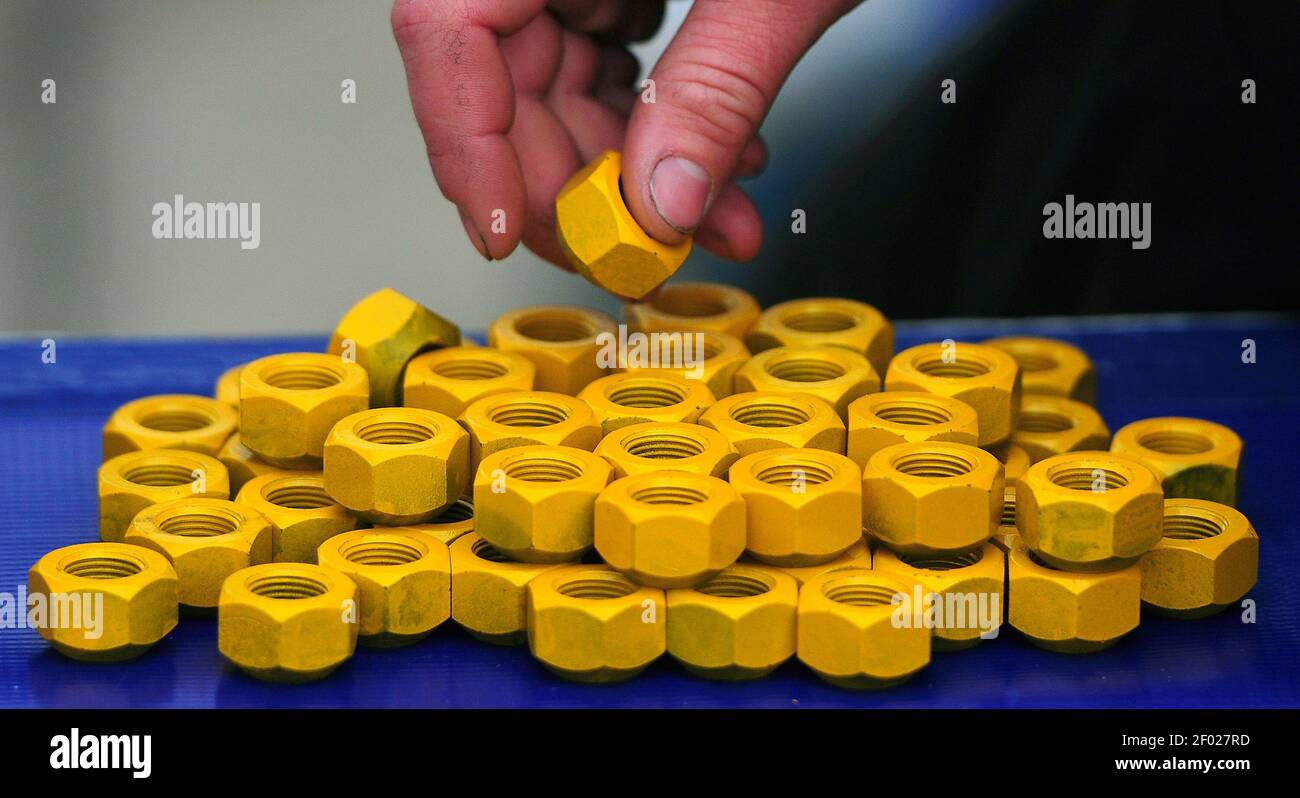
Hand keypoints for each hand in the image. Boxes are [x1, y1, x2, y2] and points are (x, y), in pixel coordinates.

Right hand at [393, 0, 857, 267]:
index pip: (448, 25)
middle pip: (503, 78)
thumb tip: (660, 203)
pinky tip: (718, 165)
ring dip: (633, 175)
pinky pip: (609, 69)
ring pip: (561, 90)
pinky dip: (659, 131)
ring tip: (714, 219)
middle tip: (637, 252)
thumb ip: (717, 87)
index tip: (505, 229)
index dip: (463, 140)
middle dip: (577, 186)